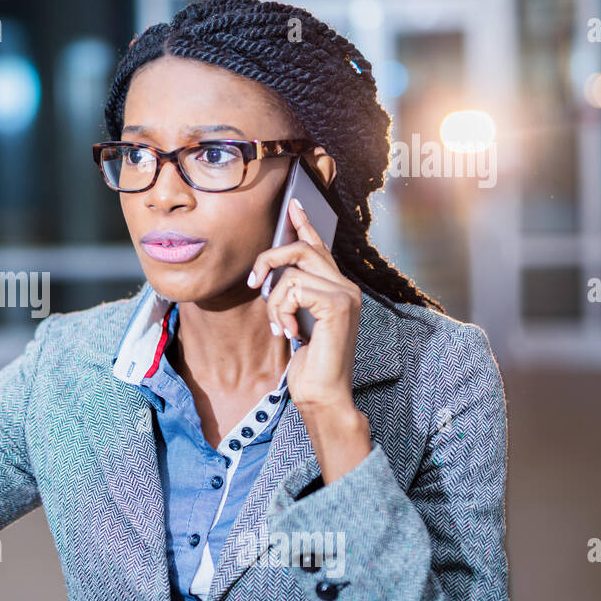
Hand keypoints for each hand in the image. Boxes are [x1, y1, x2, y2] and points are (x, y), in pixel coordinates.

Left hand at [247, 198, 370, 481]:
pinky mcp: (339, 304)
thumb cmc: (309, 365)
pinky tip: (289, 332)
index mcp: (336, 289)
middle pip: (302, 249)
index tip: (292, 206)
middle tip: (254, 282)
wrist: (323, 394)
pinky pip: (294, 289)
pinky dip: (281, 310)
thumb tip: (273, 274)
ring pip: (292, 273)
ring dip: (274, 301)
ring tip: (279, 326)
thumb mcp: (294, 322)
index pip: (319, 248)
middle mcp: (346, 287)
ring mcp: (346, 294)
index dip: (304, 226)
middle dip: (270, 259)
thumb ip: (291, 297)